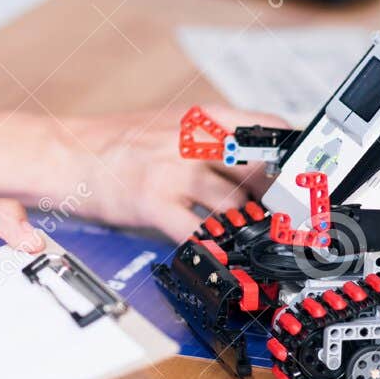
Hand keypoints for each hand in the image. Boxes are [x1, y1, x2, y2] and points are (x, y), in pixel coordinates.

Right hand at [62, 108, 282, 240]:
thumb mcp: (170, 125)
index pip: (271, 129)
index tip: (315, 178)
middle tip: (296, 221)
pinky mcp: (153, 202)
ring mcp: (174, 172)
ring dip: (250, 229)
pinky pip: (197, 232)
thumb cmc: (115, 142)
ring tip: (258, 243)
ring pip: (235, 205)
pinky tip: (227, 260)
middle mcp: (193, 141)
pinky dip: (217, 250)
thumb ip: (212, 139)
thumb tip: (256, 164)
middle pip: (261, 172)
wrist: (65, 152)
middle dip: (282, 201)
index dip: (298, 158)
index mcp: (202, 118)